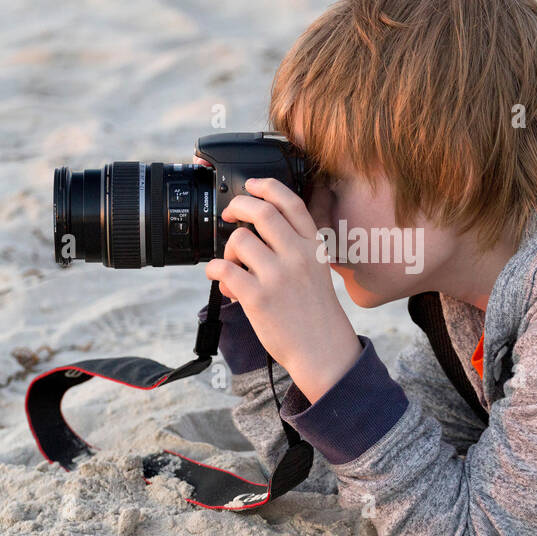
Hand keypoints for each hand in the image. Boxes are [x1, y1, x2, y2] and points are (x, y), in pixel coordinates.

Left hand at [204, 176, 361, 402]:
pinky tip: (219, 278)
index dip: (266, 186)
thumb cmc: (315, 311)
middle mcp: (297, 256)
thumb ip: (294, 246)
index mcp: (312, 246)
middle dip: (238, 206)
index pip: (290, 202)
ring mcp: (278, 276)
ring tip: (232, 265)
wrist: (322, 350)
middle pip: (260, 211)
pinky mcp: (258, 298)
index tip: (250, 185)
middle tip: (230, 215)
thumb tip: (253, 231)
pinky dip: (214, 270)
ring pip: (239, 240)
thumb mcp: (316, 269)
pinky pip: (224, 270)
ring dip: (227, 249)